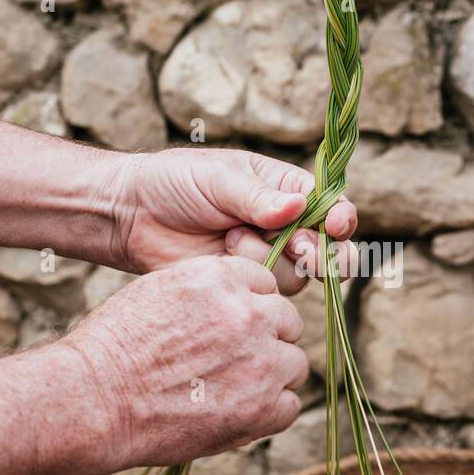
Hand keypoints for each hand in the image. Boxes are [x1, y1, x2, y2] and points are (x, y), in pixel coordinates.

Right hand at [64, 255, 307, 465]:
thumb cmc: (115, 347)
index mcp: (222, 277)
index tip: (230, 330)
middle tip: (232, 365)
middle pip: (288, 322)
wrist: (95, 397)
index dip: (250, 309)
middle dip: (267, 341)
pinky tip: (236, 415)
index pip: (266, 285)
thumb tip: (239, 305)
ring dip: (272, 378)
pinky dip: (269, 414)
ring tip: (232, 393)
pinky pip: (290, 405)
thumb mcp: (161, 291)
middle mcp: (249, 312)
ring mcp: (260, 360)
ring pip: (294, 364)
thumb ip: (209, 295)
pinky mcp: (261, 405)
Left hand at [109, 147, 358, 292]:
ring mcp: (268, 259)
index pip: (332, 207)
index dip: (340, 219)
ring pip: (298, 276)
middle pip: (330, 251)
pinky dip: (249, 276)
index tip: (335, 224)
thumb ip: (258, 197)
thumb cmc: (176, 183)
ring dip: (267, 259)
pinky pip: (267, 294)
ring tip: (229, 237)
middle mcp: (286, 227)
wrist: (133, 217)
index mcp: (286, 190)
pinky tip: (221, 257)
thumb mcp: (219, 179)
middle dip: (320, 253)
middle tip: (300, 250)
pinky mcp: (248, 286)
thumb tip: (297, 208)